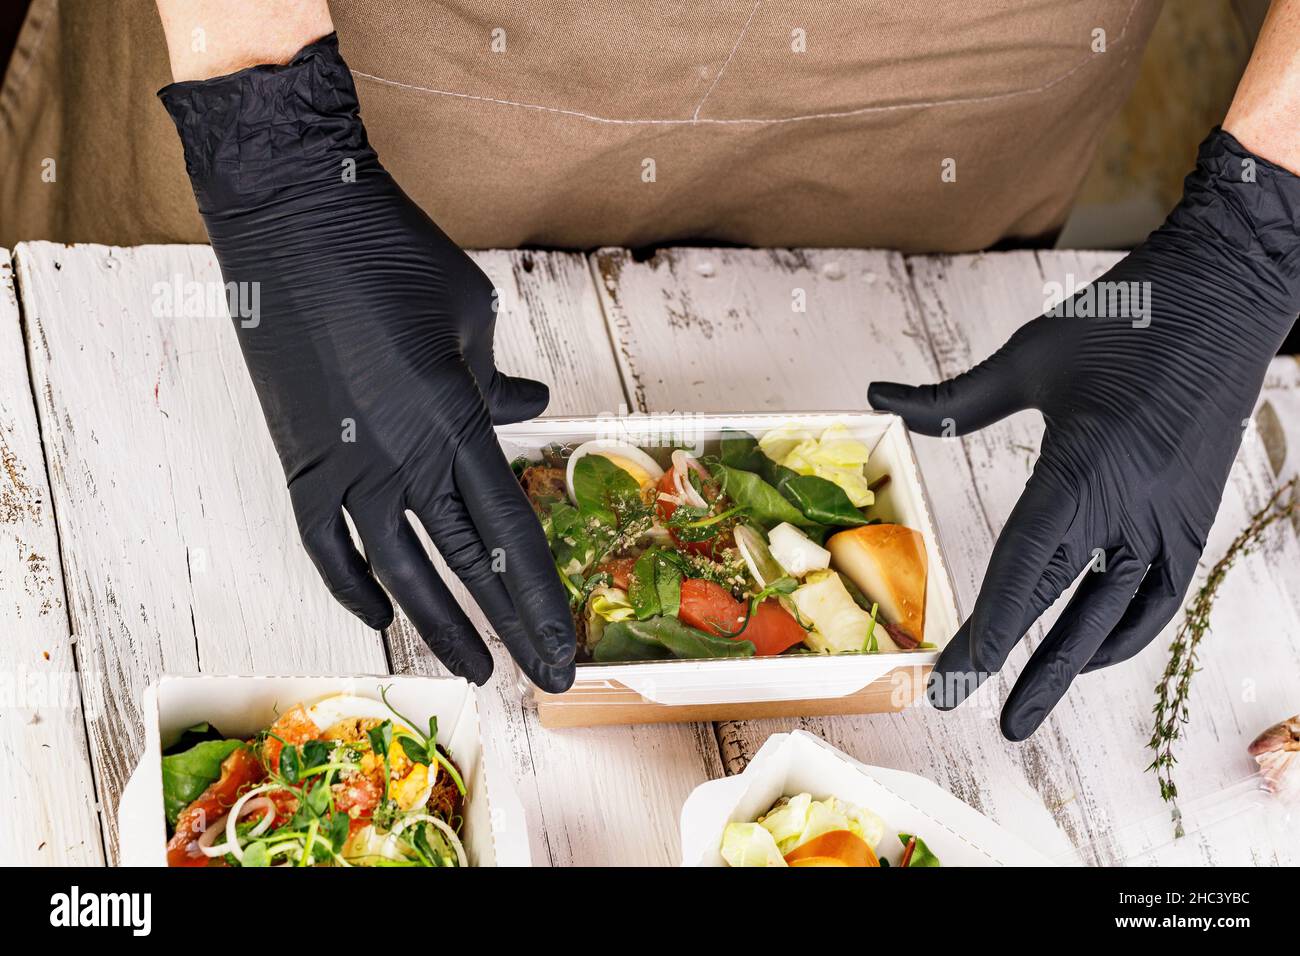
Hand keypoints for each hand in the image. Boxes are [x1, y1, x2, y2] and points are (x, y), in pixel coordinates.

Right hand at [160, 35, 575, 690]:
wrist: (292, 214)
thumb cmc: (392, 252)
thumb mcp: (470, 312)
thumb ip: (497, 377)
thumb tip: (526, 404)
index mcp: (454, 421)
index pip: (509, 536)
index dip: (540, 601)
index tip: (562, 652)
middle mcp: (400, 457)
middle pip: (463, 566)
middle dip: (506, 629)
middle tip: (537, 681)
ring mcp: (341, 462)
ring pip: (395, 568)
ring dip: (434, 623)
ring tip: (468, 668)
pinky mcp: (296, 455)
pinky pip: (325, 540)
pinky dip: (350, 580)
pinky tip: (376, 615)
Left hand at [869, 129, 1299, 739]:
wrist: (1229, 295)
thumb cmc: (1125, 318)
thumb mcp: (1029, 355)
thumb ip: (953, 397)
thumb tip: (876, 396)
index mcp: (1086, 467)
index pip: (1024, 569)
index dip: (985, 632)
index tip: (950, 678)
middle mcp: (1135, 506)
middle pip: (1065, 607)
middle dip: (1016, 666)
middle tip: (971, 714)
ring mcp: (1173, 517)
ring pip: (1120, 615)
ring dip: (1072, 665)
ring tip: (1028, 704)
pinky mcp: (1195, 516)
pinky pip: (1158, 595)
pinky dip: (1122, 630)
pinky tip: (1090, 648)